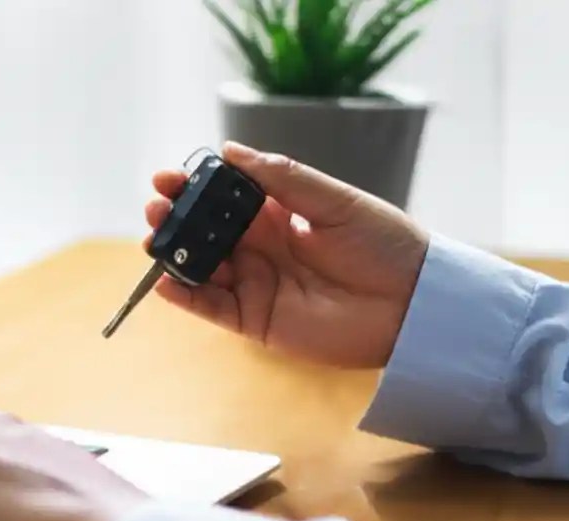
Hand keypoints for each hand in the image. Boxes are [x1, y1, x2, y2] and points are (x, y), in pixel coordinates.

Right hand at [145, 141, 429, 368]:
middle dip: (174, 218)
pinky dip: (185, 296)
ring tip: (155, 238)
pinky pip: (211, 308)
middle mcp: (261, 249)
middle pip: (203, 232)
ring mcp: (255, 285)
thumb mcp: (334, 201)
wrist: (414, 304)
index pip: (222, 197)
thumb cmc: (385, 245)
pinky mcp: (256, 321)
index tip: (169, 177)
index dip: (193, 187)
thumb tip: (229, 150)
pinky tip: (165, 281)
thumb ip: (281, 177)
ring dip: (172, 253)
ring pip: (200, 268)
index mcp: (278, 215)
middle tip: (156, 206)